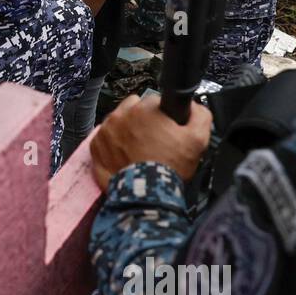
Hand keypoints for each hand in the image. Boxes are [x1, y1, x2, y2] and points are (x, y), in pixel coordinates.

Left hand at [88, 94, 212, 192]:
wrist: (146, 193)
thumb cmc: (169, 167)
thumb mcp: (198, 139)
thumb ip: (200, 114)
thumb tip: (193, 106)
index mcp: (146, 108)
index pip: (155, 101)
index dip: (163, 115)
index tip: (165, 129)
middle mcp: (122, 115)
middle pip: (134, 108)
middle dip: (143, 120)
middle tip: (153, 140)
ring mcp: (106, 130)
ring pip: (118, 121)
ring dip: (127, 130)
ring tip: (138, 149)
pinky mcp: (95, 145)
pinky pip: (105, 137)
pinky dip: (113, 144)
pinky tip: (125, 155)